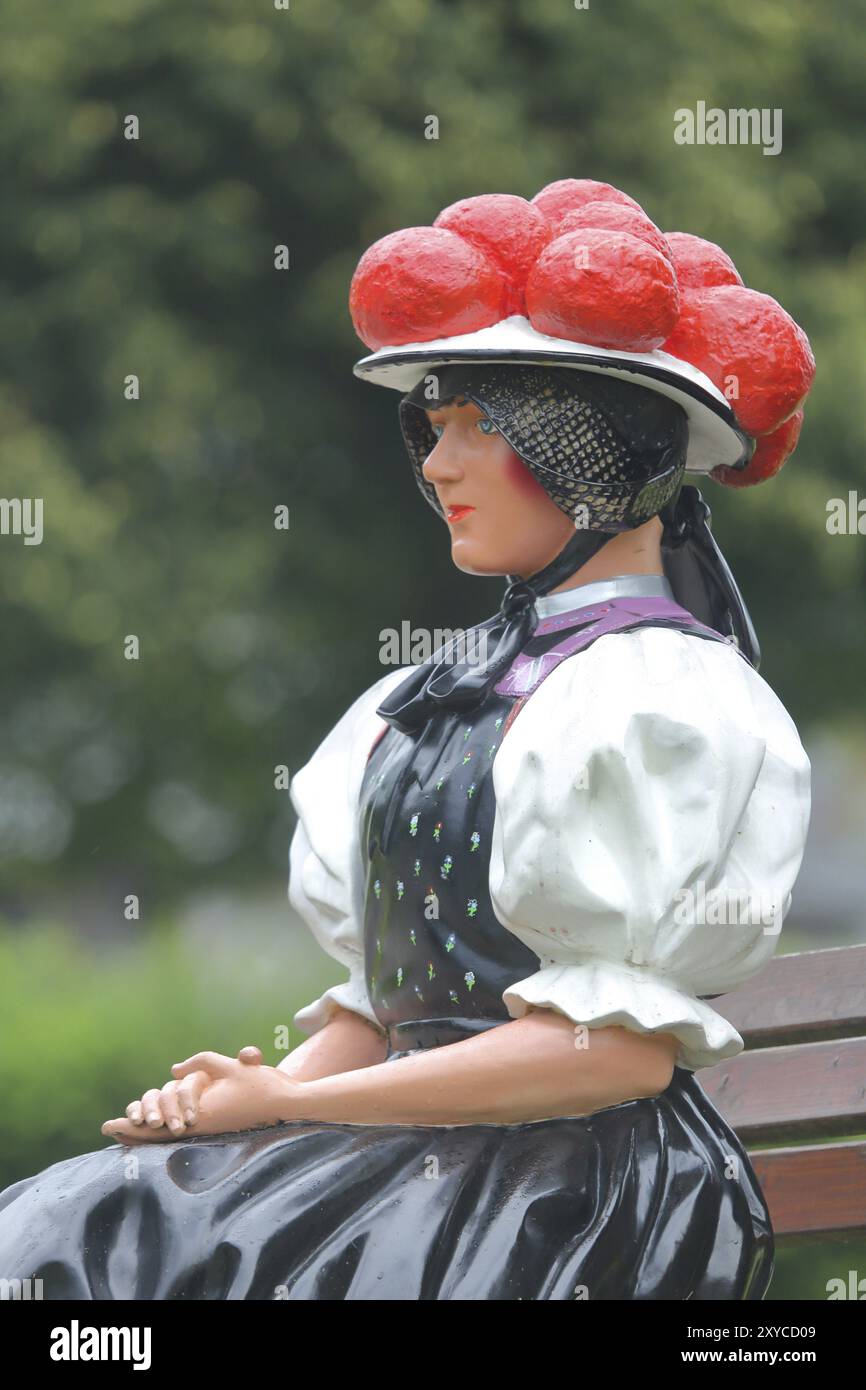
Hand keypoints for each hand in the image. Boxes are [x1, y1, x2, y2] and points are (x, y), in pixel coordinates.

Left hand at [101, 1046, 291, 1144]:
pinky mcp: (219, 1130)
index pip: (158, 1125)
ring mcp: (211, 1131)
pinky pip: (186, 1135)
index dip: (132, 1125)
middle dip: (133, 1132)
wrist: (288, 1105)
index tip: (109, 1127)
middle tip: (109, 1131)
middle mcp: (202, 1128)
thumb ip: (201, 1065)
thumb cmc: (262, 1085)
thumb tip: (172, 1071)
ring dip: (148, 1134)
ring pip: (171, 1137)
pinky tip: (163, 1129)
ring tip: (128, 1133)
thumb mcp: (231, 1066)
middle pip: (159, 1135)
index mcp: (200, 1115)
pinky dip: (168, 1133)